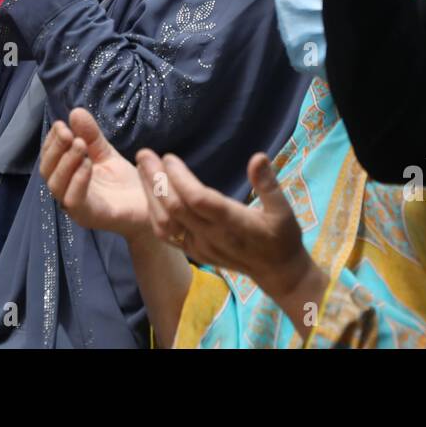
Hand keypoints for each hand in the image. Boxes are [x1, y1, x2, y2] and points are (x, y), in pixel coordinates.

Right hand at [39, 108, 150, 240]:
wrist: (152, 204)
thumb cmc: (125, 182)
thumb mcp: (105, 153)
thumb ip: (91, 136)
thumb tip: (75, 112)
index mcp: (67, 176)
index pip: (49, 158)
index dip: (52, 141)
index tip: (62, 125)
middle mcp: (67, 192)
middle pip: (47, 171)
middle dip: (56, 149)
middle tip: (69, 133)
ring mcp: (76, 207)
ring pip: (57, 185)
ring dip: (66, 162)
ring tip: (80, 145)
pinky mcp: (88, 216)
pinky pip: (74, 200)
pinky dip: (78, 180)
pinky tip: (87, 164)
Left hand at [134, 147, 316, 303]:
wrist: (276, 272)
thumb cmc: (282, 236)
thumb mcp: (283, 209)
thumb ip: (269, 185)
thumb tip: (257, 157)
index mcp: (233, 224)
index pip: (198, 200)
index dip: (180, 179)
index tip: (169, 157)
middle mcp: (212, 236)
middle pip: (175, 208)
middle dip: (156, 180)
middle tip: (144, 154)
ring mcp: (200, 246)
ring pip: (165, 222)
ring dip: (150, 194)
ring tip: (142, 167)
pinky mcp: (194, 252)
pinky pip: (167, 234)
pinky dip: (153, 212)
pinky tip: (148, 193)